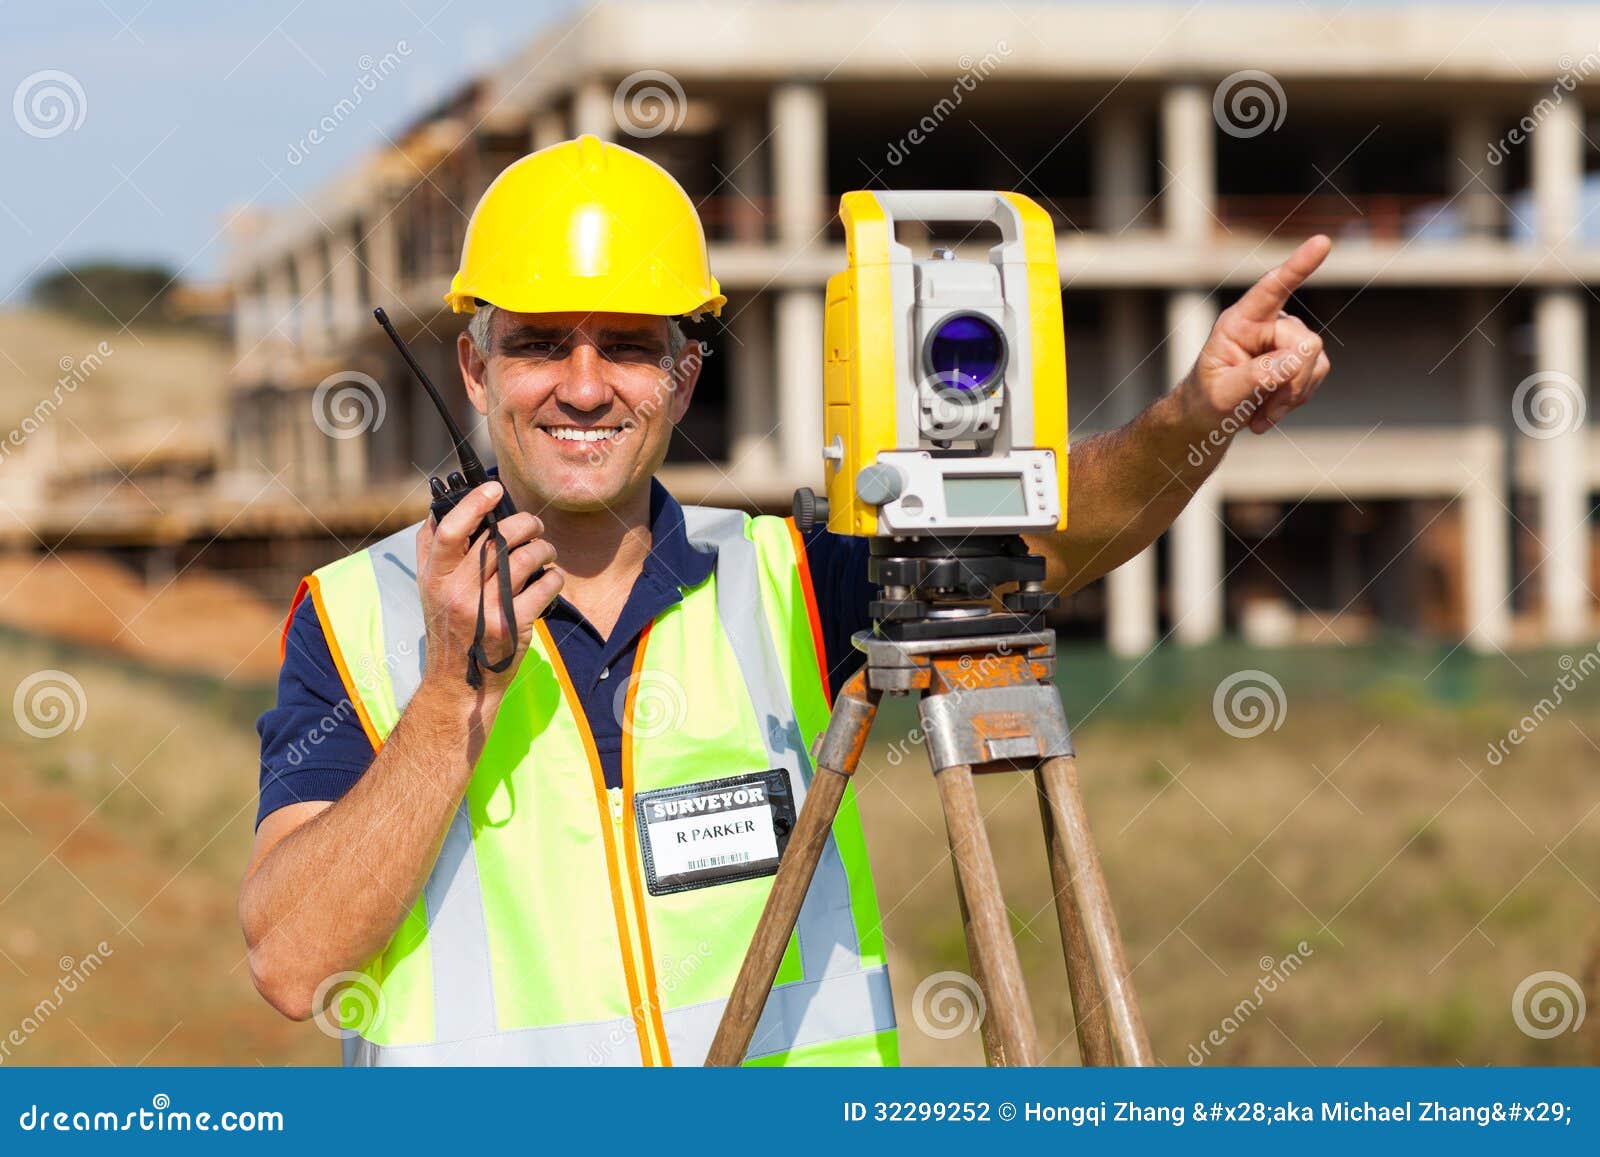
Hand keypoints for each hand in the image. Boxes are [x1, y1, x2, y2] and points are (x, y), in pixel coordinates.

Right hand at [415, 481, 561, 701]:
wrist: (459, 684)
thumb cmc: (449, 628)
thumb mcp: (429, 590)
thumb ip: (431, 550)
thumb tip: (439, 506)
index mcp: (434, 578)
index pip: (449, 531)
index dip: (474, 504)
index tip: (494, 488)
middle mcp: (457, 592)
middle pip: (497, 539)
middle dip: (524, 524)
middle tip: (534, 525)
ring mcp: (486, 609)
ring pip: (525, 558)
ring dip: (544, 549)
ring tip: (546, 552)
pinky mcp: (512, 626)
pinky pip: (544, 587)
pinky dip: (554, 578)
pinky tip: (552, 578)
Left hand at [1180, 235, 1332, 435]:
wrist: (1208, 417)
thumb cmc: (1207, 400)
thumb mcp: (1222, 394)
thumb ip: (1255, 377)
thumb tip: (1295, 359)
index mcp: (1239, 322)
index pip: (1271, 289)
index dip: (1297, 266)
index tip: (1322, 243)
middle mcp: (1266, 322)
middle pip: (1304, 343)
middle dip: (1291, 381)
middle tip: (1263, 411)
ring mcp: (1287, 338)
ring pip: (1315, 362)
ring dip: (1290, 396)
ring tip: (1258, 413)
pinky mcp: (1301, 356)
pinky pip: (1317, 374)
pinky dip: (1296, 400)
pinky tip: (1268, 412)